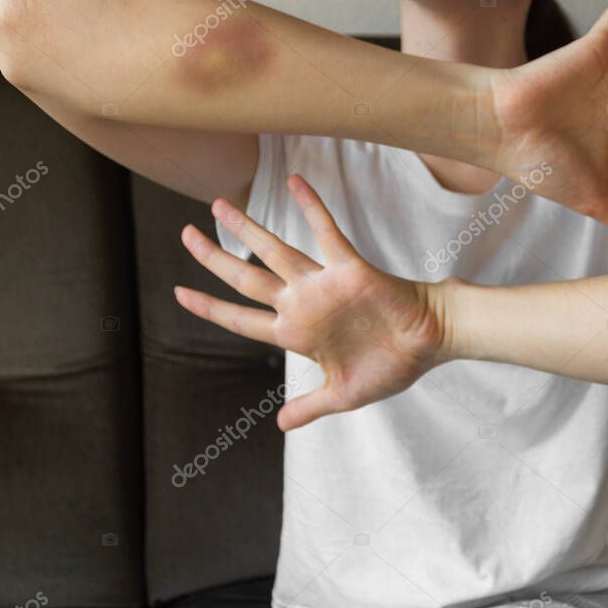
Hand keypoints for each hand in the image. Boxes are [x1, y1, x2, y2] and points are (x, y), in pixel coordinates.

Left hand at [173, 175, 447, 430]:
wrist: (427, 344)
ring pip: (275, 251)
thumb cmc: (390, 366)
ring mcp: (322, 285)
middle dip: (213, 258)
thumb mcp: (343, 395)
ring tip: (218, 204)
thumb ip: (310, 407)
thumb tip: (281, 425)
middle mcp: (302, 305)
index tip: (180, 294)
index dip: (209, 308)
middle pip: (246, 279)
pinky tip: (295, 182)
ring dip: (247, 229)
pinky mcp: (350, 269)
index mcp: (295, 334)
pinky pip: (326, 233)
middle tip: (184, 235)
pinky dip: (312, 207)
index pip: (241, 319)